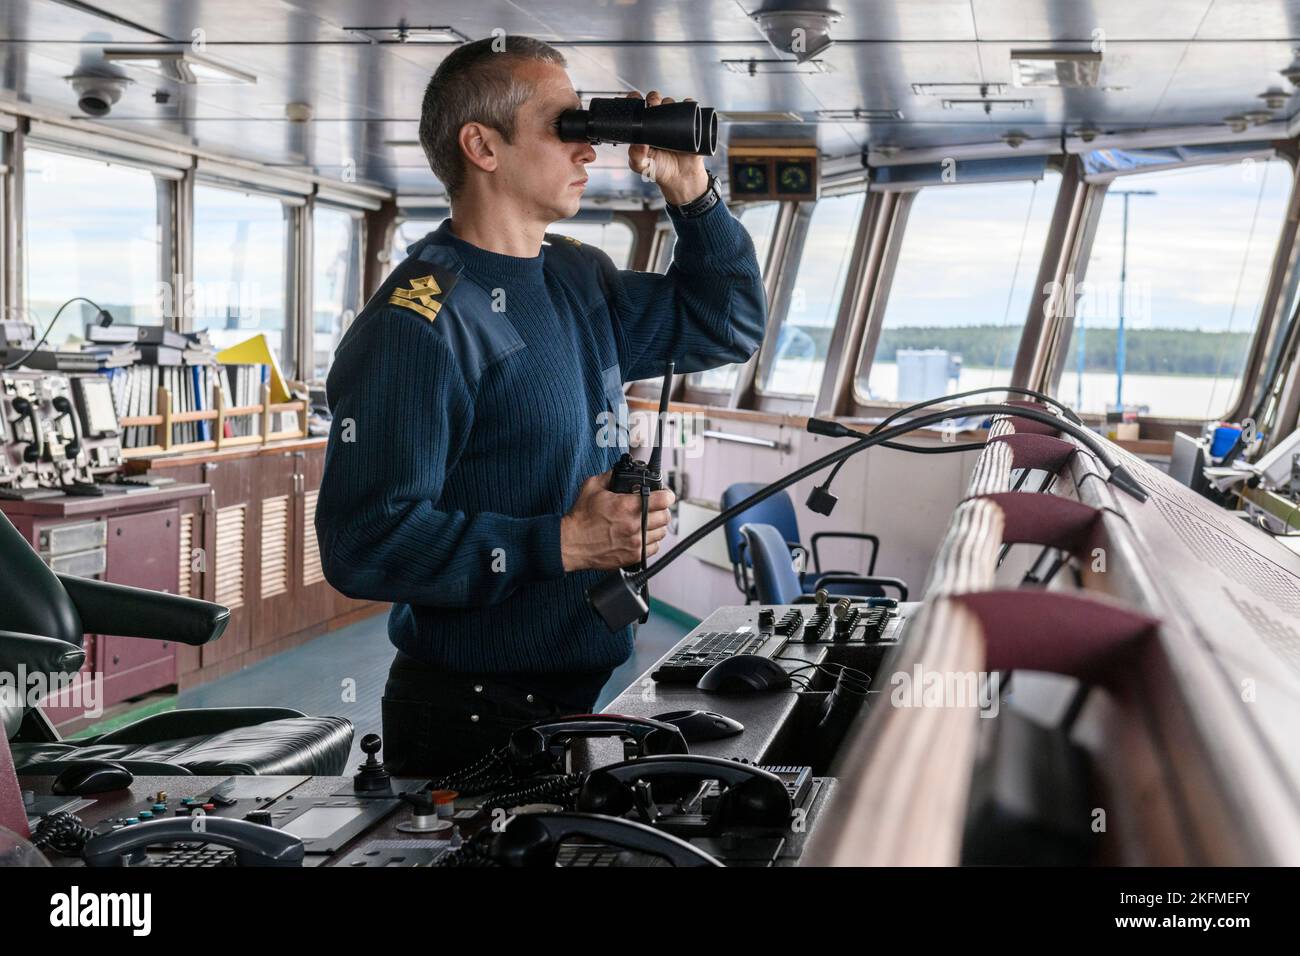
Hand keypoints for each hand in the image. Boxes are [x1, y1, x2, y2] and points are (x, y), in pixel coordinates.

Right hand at [560, 468, 676, 571]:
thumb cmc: (580, 518)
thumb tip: (621, 470)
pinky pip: (654, 548)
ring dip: (657, 526)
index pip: (663, 499)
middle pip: (665, 516)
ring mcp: (635, 543)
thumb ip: (610, 475)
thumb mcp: (592, 487)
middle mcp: (634, 525)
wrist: (571, 543)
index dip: (667, 495)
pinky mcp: (633, 556)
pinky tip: (642, 536)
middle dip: (662, 509)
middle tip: (655, 508)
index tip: (665, 495)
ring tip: (648, 521)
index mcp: (627, 506)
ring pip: (662, 533)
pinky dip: (651, 541)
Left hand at [626, 90, 708, 205]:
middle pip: (655, 101)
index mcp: (644, 128)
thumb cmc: (659, 171)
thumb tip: (639, 143)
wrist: (681, 179)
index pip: (638, 109)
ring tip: (668, 109)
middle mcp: (658, 122)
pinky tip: (685, 106)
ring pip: (671, 103)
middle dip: (653, 98)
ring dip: (669, 101)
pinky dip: (688, 103)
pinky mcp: (689, 124)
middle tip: (653, 104)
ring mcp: (674, 122)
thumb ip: (636, 156)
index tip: (635, 98)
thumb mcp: (642, 166)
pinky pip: (689, 109)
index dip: (635, 100)